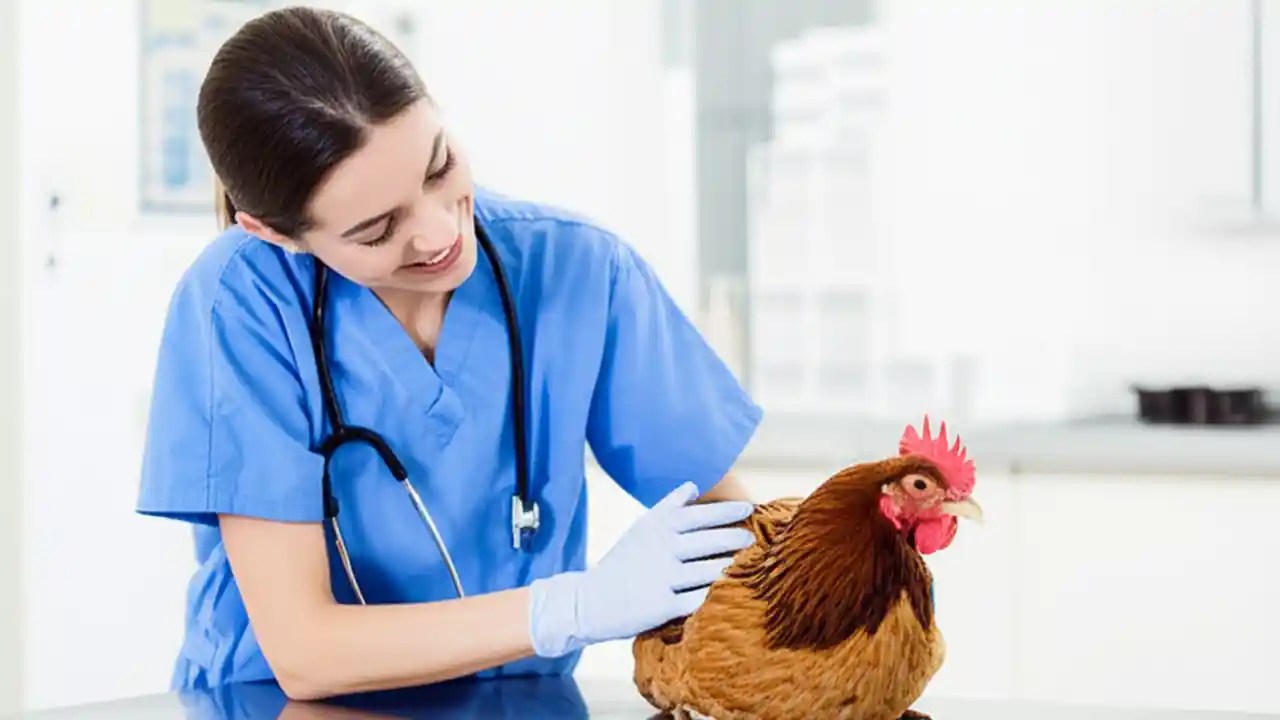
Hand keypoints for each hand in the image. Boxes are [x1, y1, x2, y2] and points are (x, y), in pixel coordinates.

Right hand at [527, 481, 754, 656]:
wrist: (588, 600)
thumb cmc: (621, 563)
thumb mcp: (641, 528)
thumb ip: (668, 506)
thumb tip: (692, 485)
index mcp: (658, 527)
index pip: (700, 514)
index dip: (727, 511)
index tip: (749, 508)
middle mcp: (663, 548)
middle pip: (711, 541)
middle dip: (736, 538)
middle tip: (753, 539)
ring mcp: (664, 577)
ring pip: (711, 570)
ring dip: (733, 567)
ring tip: (749, 566)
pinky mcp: (664, 605)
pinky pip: (700, 599)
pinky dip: (717, 597)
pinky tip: (732, 595)